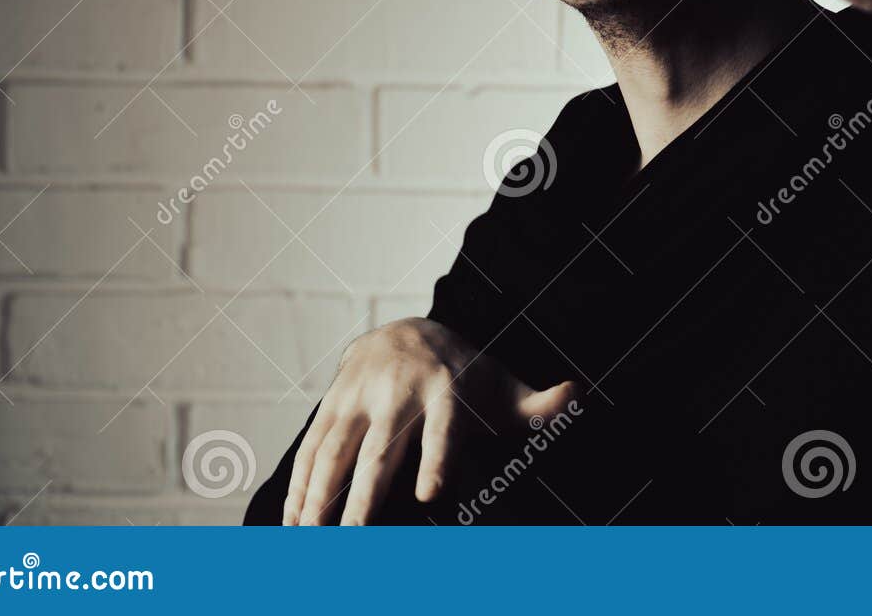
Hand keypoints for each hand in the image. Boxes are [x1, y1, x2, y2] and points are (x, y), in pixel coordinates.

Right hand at [282, 317, 577, 525]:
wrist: (406, 329)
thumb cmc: (464, 374)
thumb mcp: (501, 385)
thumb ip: (537, 402)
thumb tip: (577, 394)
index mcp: (445, 391)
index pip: (443, 429)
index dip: (437, 459)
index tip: (432, 495)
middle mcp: (398, 392)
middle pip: (380, 450)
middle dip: (365, 497)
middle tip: (355, 542)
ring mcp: (360, 396)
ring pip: (336, 451)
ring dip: (319, 497)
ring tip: (310, 539)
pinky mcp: (332, 403)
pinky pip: (312, 447)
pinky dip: (299, 485)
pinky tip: (293, 523)